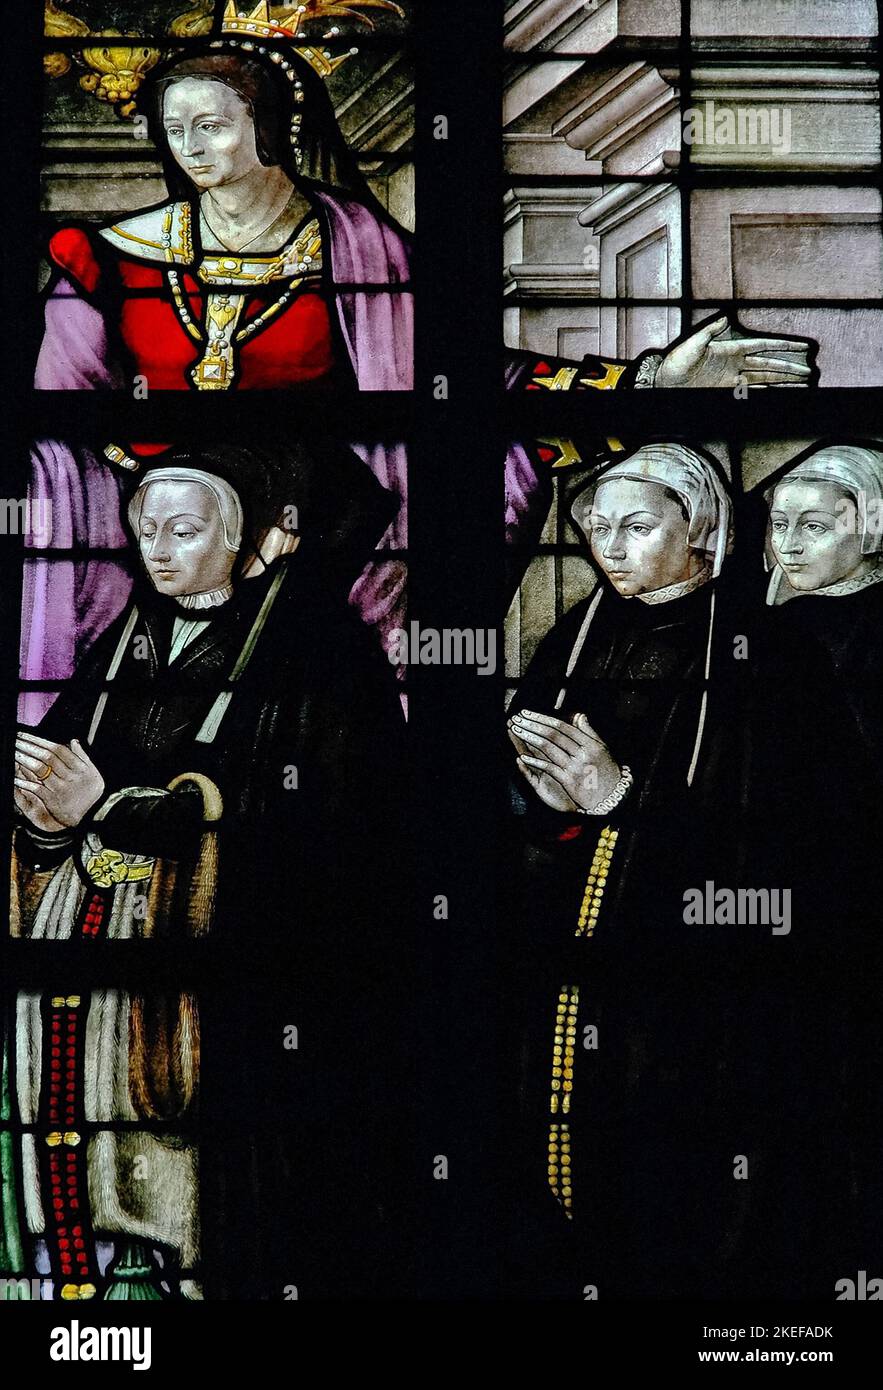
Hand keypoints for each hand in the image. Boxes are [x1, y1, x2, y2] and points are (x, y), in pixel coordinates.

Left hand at [15, 733, 104, 830]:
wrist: (92, 815)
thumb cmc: (90, 792)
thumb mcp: (93, 772)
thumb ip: (82, 756)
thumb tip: (73, 741)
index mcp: (80, 767)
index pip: (58, 749)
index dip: (40, 741)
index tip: (27, 736)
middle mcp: (70, 776)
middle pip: (47, 757)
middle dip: (29, 746)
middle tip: (16, 740)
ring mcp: (60, 788)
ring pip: (40, 770)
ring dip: (25, 760)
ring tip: (14, 752)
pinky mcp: (52, 800)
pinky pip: (36, 788)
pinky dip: (25, 782)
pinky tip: (15, 777)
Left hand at [508, 710, 619, 812]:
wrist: (611, 797)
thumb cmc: (606, 771)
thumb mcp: (602, 749)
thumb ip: (589, 732)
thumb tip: (579, 715)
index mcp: (590, 744)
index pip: (563, 727)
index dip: (544, 718)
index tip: (529, 713)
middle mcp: (582, 753)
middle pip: (553, 735)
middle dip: (533, 725)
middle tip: (518, 718)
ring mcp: (575, 767)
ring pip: (549, 748)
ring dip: (530, 738)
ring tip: (517, 730)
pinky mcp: (568, 781)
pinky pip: (549, 768)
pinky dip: (535, 762)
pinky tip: (523, 757)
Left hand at [655, 315, 812, 388]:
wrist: (664, 384)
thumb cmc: (675, 363)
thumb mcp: (691, 345)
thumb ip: (708, 332)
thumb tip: (724, 318)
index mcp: (731, 350)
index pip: (763, 347)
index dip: (782, 346)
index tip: (802, 346)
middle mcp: (735, 364)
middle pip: (768, 365)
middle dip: (788, 368)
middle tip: (808, 372)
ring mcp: (732, 378)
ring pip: (764, 379)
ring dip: (781, 381)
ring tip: (801, 383)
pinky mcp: (726, 391)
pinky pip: (751, 391)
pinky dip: (766, 392)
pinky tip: (779, 393)